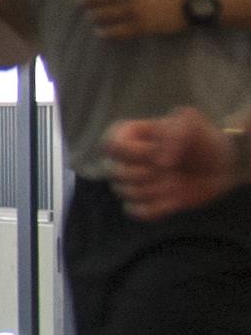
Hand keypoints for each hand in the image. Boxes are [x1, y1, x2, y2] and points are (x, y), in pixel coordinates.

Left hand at [74, 0, 198, 40]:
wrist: (191, 0)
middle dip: (84, 0)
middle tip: (82, 1)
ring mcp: (134, 10)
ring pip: (100, 15)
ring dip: (92, 15)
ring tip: (93, 15)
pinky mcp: (140, 26)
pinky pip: (114, 31)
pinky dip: (104, 32)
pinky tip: (100, 30)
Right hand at [106, 106, 240, 221]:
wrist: (223, 163)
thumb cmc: (203, 139)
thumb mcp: (191, 122)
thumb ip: (174, 133)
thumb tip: (162, 162)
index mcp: (129, 135)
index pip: (110, 145)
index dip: (132, 152)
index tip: (158, 151)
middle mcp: (126, 160)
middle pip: (113, 172)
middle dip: (144, 172)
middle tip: (170, 168)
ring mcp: (135, 183)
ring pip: (125, 192)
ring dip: (153, 189)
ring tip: (176, 182)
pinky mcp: (147, 203)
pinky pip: (136, 211)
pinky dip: (153, 208)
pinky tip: (171, 200)